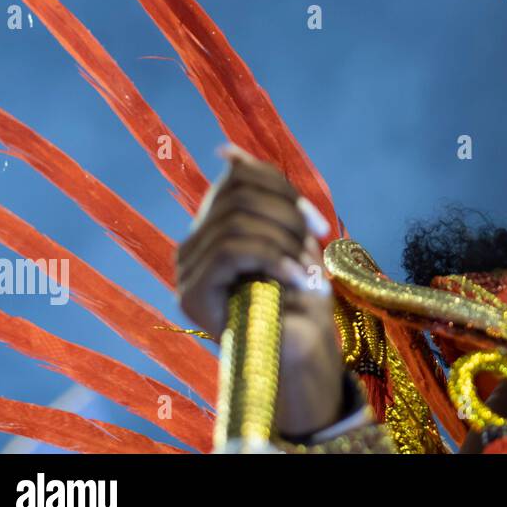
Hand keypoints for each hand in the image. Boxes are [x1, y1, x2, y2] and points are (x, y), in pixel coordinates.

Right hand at [176, 144, 348, 436]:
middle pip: (238, 194)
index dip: (283, 188)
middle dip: (287, 214)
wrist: (298, 354)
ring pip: (236, 222)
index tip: (318, 225)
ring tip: (305, 269)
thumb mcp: (287, 239)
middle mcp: (193, 244)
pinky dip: (273, 258)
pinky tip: (297, 278)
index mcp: (214, 225)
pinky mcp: (192, 294)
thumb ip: (265, 199)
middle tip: (316, 247)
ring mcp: (188, 270)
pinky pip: (232, 251)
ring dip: (284, 241)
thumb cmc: (296, 297)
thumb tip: (227, 152)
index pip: (240, 178)